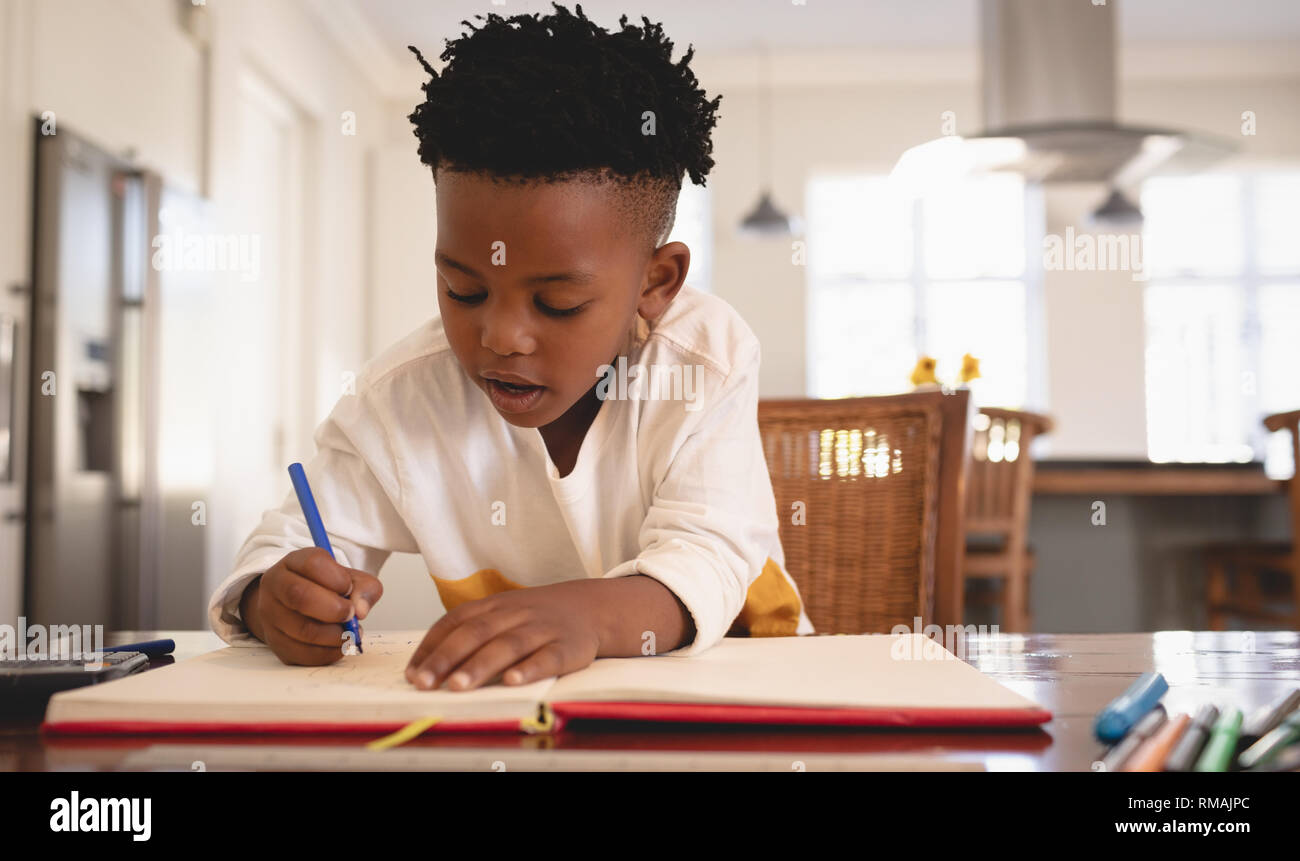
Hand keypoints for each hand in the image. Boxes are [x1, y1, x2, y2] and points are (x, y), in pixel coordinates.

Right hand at [245, 547, 382, 665]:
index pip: (313, 563)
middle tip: (350, 614)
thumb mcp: (349, 579)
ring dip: (334, 635)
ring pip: (301, 629)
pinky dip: (328, 652)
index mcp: (294, 562)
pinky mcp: (275, 643)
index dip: (337, 578)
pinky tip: (338, 644)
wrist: (296, 607)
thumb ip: (364, 588)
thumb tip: (360, 610)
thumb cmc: (326, 589)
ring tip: (349, 632)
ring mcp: (270, 615)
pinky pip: (302, 653)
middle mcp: (276, 585)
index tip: (349, 588)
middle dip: (334, 609)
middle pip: (300, 596)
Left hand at [405, 579, 606, 691]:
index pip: (455, 622)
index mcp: (493, 606)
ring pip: (508, 645)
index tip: (412, 673)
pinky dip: (530, 668)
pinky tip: (513, 681)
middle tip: (424, 683)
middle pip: (477, 633)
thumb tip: (425, 667)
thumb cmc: (534, 618)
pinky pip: (548, 657)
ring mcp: (541, 629)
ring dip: (480, 665)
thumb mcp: (500, 614)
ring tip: (458, 686)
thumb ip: (468, 633)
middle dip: (447, 658)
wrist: (589, 608)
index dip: (432, 647)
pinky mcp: (567, 646)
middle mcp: (514, 614)